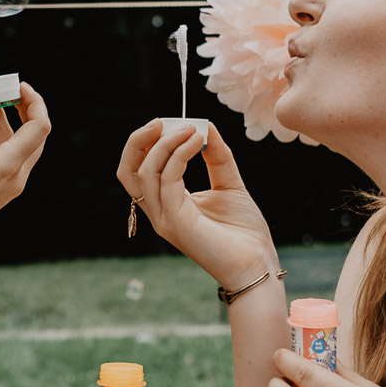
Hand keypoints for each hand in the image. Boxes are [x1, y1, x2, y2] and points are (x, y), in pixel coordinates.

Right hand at [116, 119, 275, 287]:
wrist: (257, 266)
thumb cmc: (244, 233)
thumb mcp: (229, 185)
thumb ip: (217, 157)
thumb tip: (206, 126)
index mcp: (166, 204)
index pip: (137, 170)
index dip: (146, 143)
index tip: (170, 122)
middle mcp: (158, 212)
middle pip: (128, 171)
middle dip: (139, 141)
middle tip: (163, 121)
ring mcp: (164, 218)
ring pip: (146, 171)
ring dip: (166, 143)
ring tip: (192, 129)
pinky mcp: (177, 222)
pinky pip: (168, 179)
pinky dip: (180, 154)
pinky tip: (198, 142)